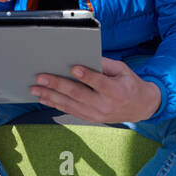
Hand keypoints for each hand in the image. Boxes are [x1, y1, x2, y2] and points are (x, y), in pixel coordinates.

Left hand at [29, 57, 161, 122]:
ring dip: (50, 96)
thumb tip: (85, 56)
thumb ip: (105, 64)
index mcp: (117, 91)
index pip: (99, 82)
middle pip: (78, 94)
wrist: (140, 107)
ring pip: (70, 105)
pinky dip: (55, 104)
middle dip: (57, 85)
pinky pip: (70, 111)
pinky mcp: (91, 118)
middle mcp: (105, 105)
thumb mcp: (123, 70)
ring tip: (35, 89)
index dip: (86, 76)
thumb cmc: (129, 84)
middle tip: (41, 77)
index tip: (73, 68)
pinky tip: (44, 98)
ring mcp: (97, 114)